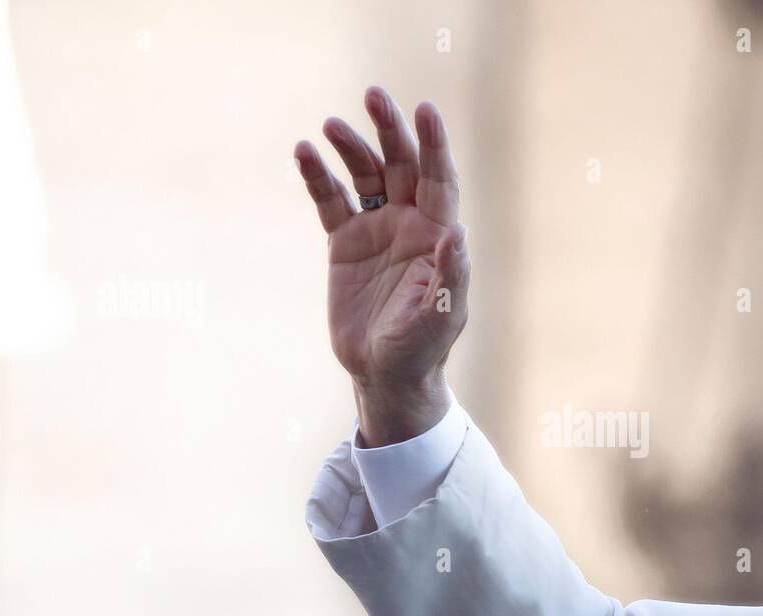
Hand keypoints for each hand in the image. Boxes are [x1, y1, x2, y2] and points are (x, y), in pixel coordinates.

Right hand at [294, 86, 469, 445]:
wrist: (383, 373)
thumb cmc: (422, 347)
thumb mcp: (440, 316)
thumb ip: (451, 275)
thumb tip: (458, 233)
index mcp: (437, 234)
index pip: (438, 179)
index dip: (434, 145)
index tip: (425, 110)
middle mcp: (409, 223)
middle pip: (400, 164)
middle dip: (390, 130)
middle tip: (374, 95)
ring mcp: (375, 230)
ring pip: (363, 175)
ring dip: (350, 147)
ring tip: (330, 127)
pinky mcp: (344, 244)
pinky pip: (330, 201)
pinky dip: (318, 177)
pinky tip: (304, 153)